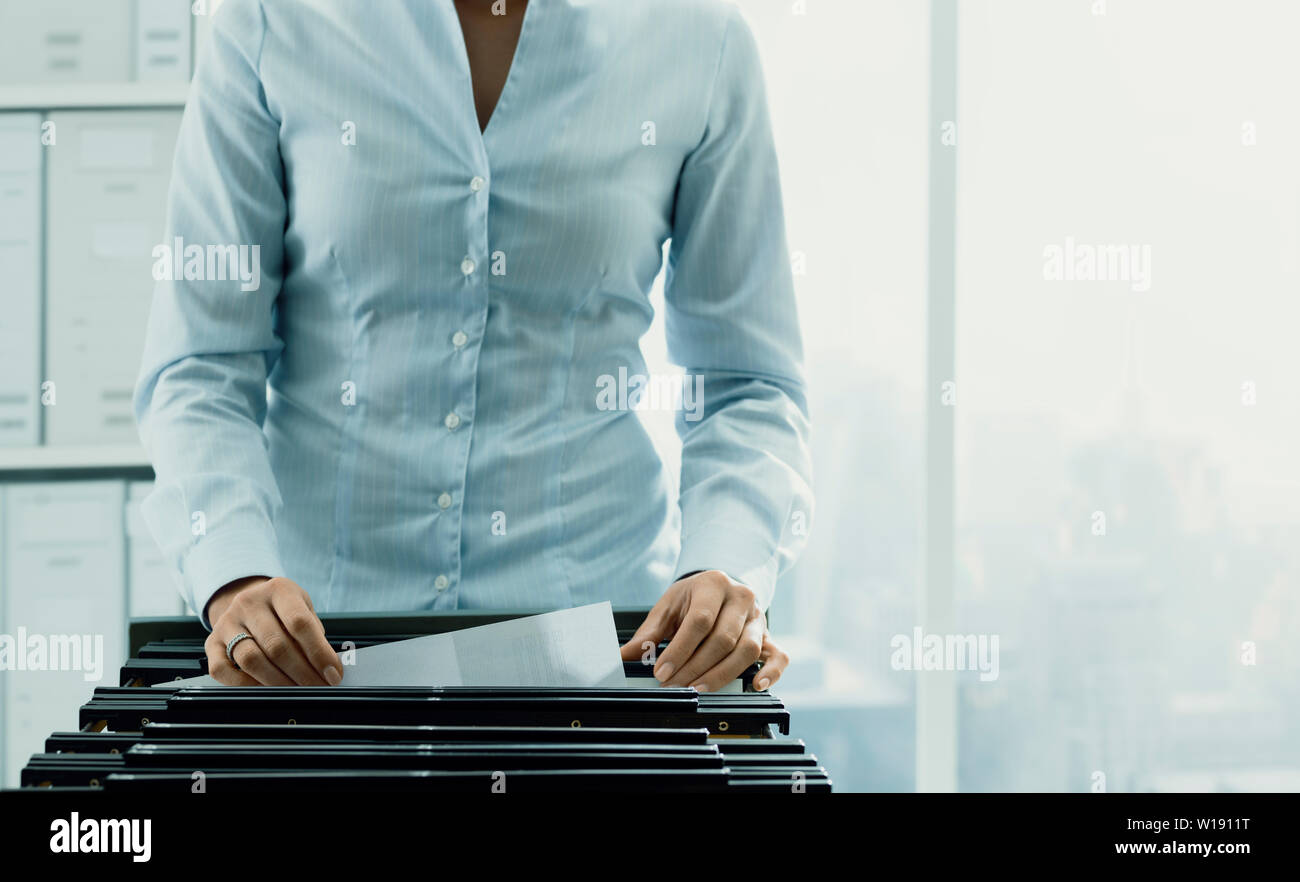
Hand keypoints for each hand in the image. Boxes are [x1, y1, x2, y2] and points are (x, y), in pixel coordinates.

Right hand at [205, 576, 342, 685]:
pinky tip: (264, 689)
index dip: (319, 652)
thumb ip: (314, 634)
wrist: (249, 600)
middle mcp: (248, 603)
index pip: (300, 623)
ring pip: (251, 659)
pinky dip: (244, 684)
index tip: (333, 674)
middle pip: (276, 645)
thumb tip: (329, 669)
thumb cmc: (283, 610)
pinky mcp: (211, 643)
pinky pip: (222, 670)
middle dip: (302, 673)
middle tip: (318, 687)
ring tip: (296, 691)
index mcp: (278, 590)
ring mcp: (227, 622)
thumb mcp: (303, 609)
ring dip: (278, 682)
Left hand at [620, 570, 789, 691]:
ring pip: (747, 650)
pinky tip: (755, 686)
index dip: (680, 650)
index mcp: (713, 584)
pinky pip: (779, 656)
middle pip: (722, 638)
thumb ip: (648, 634)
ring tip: (698, 690)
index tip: (661, 672)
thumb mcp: (667, 608)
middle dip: (696, 667)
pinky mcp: (769, 636)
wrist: (718, 588)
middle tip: (674, 686)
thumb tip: (622, 658)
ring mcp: (759, 617)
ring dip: (722, 675)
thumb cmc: (691, 599)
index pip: (699, 621)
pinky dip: (771, 673)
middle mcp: (741, 598)